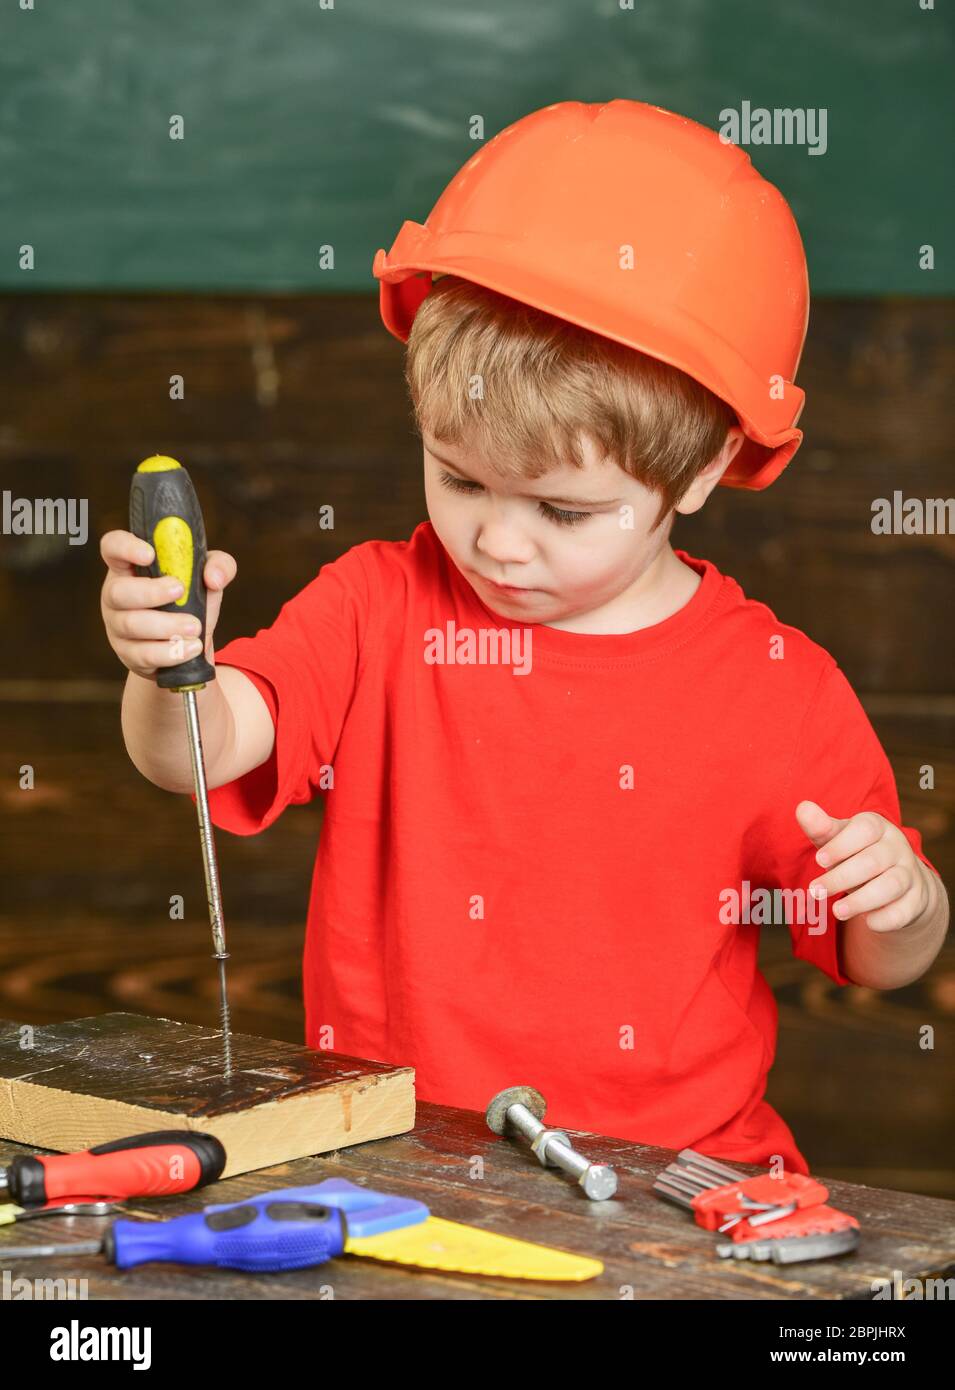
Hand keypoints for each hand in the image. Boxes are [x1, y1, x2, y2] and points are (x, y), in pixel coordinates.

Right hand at [100, 529, 237, 679]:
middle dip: (150, 592)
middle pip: (117, 590)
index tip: (150, 554)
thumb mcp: (207, 578)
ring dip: (166, 626)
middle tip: (179, 591)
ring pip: (131, 625)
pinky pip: (143, 654)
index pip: (113, 547)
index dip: (125, 547)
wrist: (189, 643)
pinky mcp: (128, 654)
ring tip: (195, 627)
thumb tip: (214, 578)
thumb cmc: (189, 602)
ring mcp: (118, 626)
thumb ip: (218, 565)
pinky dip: (171, 652)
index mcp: (130, 567)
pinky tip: (192, 647)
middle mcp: (116, 595)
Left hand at [796, 800, 932, 932]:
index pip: (864, 830)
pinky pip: (903, 911)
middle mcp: (897, 848)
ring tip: (836, 911)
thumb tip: (802, 808)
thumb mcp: (839, 840)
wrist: (900, 882)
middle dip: (841, 878)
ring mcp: (910, 874)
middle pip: (872, 861)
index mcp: (878, 827)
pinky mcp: (916, 901)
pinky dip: (885, 918)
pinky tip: (867, 922)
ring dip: (861, 900)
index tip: (819, 860)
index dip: (841, 845)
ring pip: (890, 886)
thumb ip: (821, 828)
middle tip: (815, 891)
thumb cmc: (858, 855)